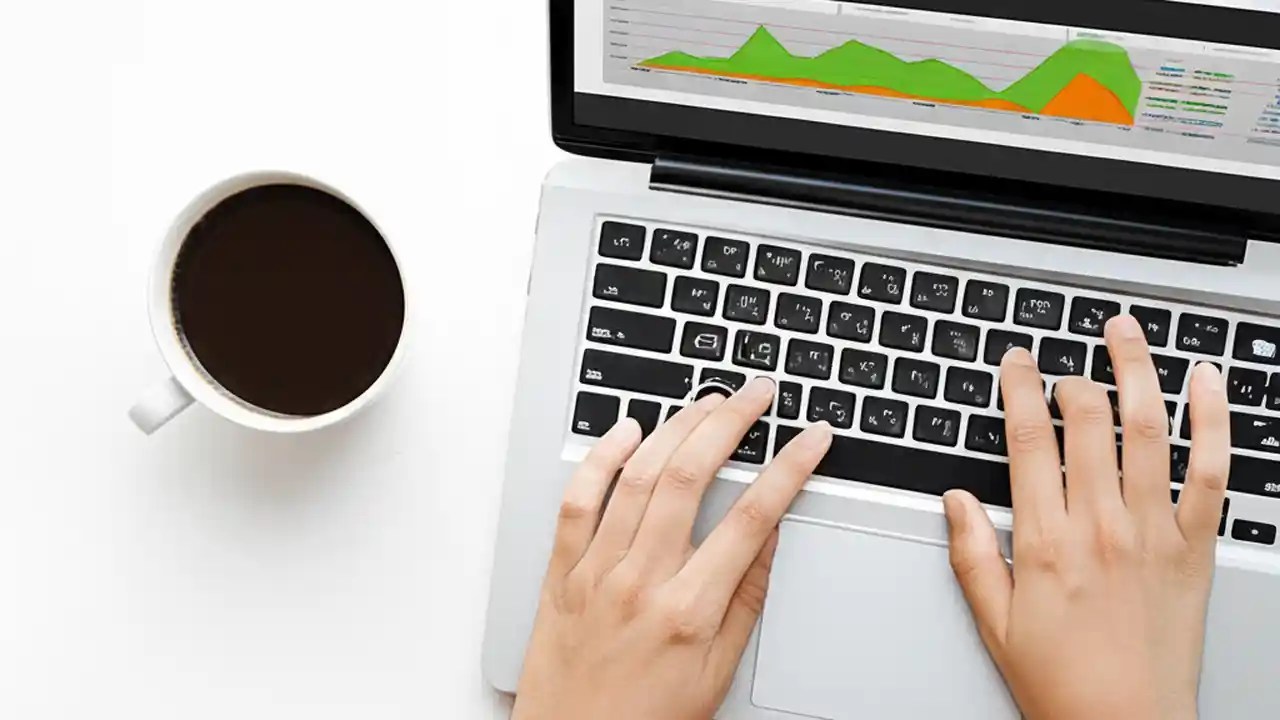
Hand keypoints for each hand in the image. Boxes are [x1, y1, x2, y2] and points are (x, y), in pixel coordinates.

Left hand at [512, 379, 832, 719]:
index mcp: (688, 610)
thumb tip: (768, 535)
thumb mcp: (717, 671)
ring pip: (636, 476)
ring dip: (675, 427)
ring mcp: (595, 571)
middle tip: (757, 393)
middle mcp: (640, 581)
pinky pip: (577, 500)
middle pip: (689, 477)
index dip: (788, 468)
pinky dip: (599, 458)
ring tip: (706, 401)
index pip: (751, 518)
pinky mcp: (560, 571)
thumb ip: (746, 598)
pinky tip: (625, 431)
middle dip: (730, 421)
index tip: (811, 438)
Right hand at [943, 316, 1229, 719]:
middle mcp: (1101, 527)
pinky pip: (1211, 471)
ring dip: (1136, 370)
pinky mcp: (1195, 547)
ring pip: (1147, 430)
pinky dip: (1212, 421)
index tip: (1017, 363)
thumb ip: (971, 554)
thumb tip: (954, 499)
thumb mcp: (996, 622)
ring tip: (1124, 332)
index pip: (1028, 440)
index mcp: (1046, 542)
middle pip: (1087, 423)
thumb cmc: (1064, 683)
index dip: (1020, 390)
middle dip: (1072, 378)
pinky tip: (1206, 384)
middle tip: (1063, 363)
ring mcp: (1154, 532)